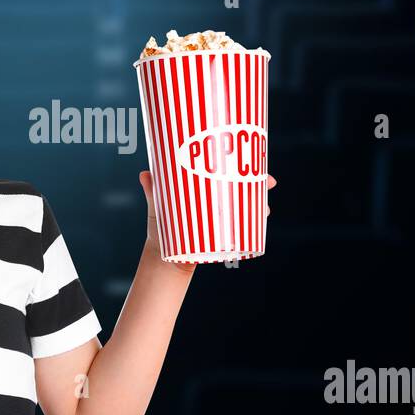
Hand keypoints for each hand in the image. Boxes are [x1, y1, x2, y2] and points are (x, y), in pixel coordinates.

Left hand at [138, 171, 277, 270]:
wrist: (164, 256)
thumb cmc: (160, 226)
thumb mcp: (157, 206)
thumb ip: (152, 191)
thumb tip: (145, 174)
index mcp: (202, 186)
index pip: (226, 169)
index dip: (242, 162)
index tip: (254, 158)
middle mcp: (216, 199)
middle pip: (243, 185)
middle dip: (259, 182)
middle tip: (268, 182)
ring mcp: (221, 216)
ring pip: (247, 205)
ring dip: (260, 204)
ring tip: (265, 208)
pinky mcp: (223, 232)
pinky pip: (243, 224)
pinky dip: (255, 222)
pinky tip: (261, 221)